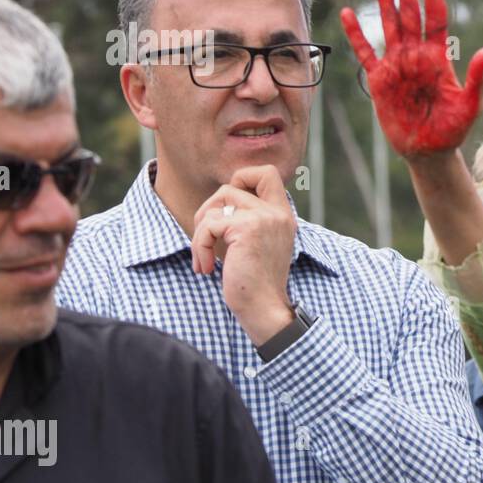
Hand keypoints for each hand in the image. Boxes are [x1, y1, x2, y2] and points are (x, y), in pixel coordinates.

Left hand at [190, 165, 295, 344]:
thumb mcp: (260, 245)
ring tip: (203, 256)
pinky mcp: (247, 229)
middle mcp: (277, 213)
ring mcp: (264, 219)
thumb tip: (220, 203)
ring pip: (216, 205)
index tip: (229, 210)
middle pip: (232, 184)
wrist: (264, 309)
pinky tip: (206, 268)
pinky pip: (209, 225)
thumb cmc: (256, 284)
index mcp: (283, 215)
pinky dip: (200, 246)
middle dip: (210, 206)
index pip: (267, 173)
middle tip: (207, 234)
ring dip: (201, 232)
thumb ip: (251, 221)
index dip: (242, 179)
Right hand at [340, 0, 482, 159]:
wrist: (430, 151)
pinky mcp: (379, 80)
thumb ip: (477, 78)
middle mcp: (416, 55)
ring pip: (389, 25)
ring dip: (384, 0)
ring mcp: (397, 65)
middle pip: (411, 13)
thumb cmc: (453, 129)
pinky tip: (348, 14)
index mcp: (439, 57)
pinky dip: (356, 34)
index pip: (436, 17)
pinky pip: (365, 52)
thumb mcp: (470, 105)